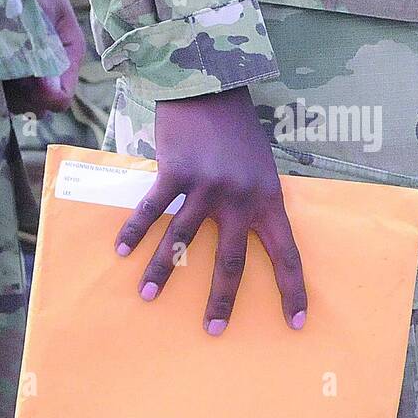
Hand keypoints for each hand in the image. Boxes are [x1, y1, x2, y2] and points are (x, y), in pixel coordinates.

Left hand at [4, 0, 84, 115]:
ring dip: (7, 94)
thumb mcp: (44, 15)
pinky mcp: (9, 68)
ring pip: (22, 102)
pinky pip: (6, 92)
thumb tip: (52, 96)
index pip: (61, 97)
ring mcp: (31, 70)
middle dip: (23, 97)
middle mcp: (52, 68)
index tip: (24, 81)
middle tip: (4, 74)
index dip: (42, 97)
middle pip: (41, 105)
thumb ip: (47, 52)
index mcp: (69, 54)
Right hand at [115, 86, 306, 334]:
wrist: (210, 88)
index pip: (287, 253)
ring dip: (162, 271)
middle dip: (222, 299)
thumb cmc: (236, 131)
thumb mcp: (260, 168)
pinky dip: (135, 231)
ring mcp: (207, 186)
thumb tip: (244, 236)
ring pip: (182, 241)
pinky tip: (122, 251)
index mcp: (268, 199)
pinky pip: (152, 210)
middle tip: (213, 329)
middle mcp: (240, 198)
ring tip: (147, 296)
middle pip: (233, 261)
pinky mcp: (175, 172)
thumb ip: (254, 202)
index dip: (292, 290)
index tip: (295, 323)